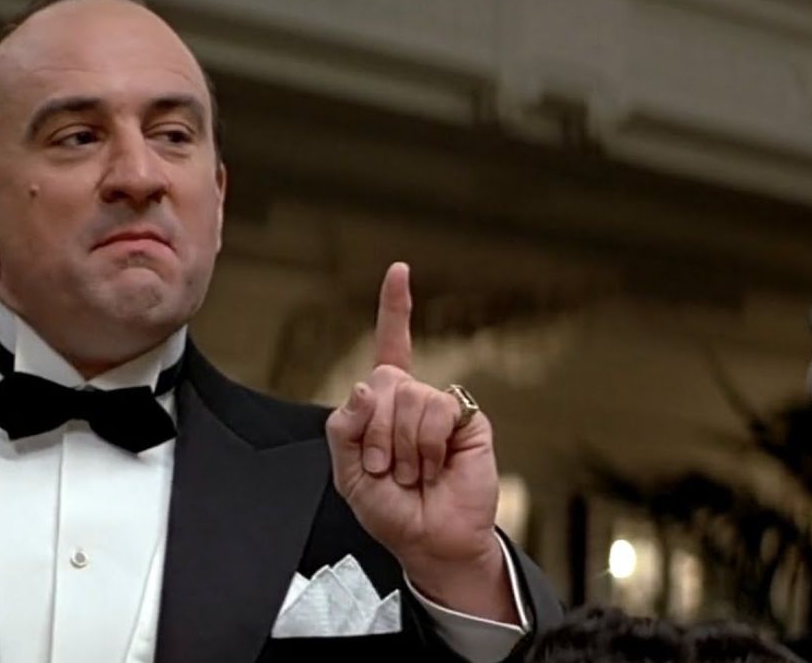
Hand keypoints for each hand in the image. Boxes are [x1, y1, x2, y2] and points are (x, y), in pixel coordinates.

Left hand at [324, 262, 516, 622]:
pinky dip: (426, 446)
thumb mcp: (346, 472)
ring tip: (411, 473)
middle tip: (384, 468)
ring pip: (408, 399)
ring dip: (400, 447)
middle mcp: (414, 398)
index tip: (401, 271)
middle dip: (373, 433)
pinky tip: (434, 467)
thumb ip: (342, 428)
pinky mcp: (469, 421)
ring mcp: (441, 408)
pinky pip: (436, 413)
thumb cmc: (390, 509)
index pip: (390, 345)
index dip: (395, 307)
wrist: (428, 540)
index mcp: (384, 404)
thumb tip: (368, 385)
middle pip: (382, 383)